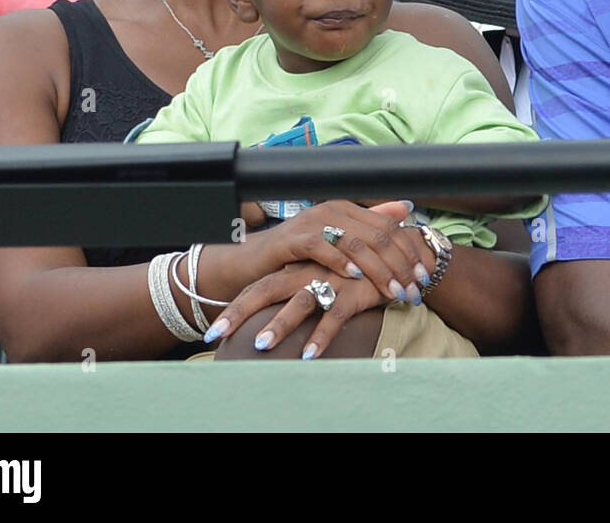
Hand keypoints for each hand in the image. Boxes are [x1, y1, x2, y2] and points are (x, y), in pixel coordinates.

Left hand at [210, 260, 389, 358]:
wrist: (394, 253)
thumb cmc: (356, 268)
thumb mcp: (324, 273)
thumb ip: (301, 282)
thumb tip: (277, 300)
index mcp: (297, 267)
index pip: (259, 284)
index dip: (236, 306)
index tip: (214, 333)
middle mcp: (307, 271)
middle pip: (267, 288)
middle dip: (240, 312)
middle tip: (217, 334)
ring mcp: (330, 279)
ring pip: (300, 302)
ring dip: (279, 324)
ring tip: (261, 345)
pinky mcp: (353, 291)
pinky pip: (334, 316)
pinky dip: (321, 336)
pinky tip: (309, 356)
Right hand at [248, 199, 429, 304]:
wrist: (253, 261)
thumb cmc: (298, 256)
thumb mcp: (338, 243)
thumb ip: (370, 225)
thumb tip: (407, 208)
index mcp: (347, 209)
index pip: (389, 227)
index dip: (409, 252)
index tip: (424, 277)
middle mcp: (333, 210)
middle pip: (378, 236)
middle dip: (400, 265)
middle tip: (413, 290)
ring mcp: (313, 222)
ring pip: (356, 243)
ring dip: (378, 270)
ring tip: (393, 291)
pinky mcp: (293, 238)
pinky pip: (323, 247)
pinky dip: (341, 262)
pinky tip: (355, 278)